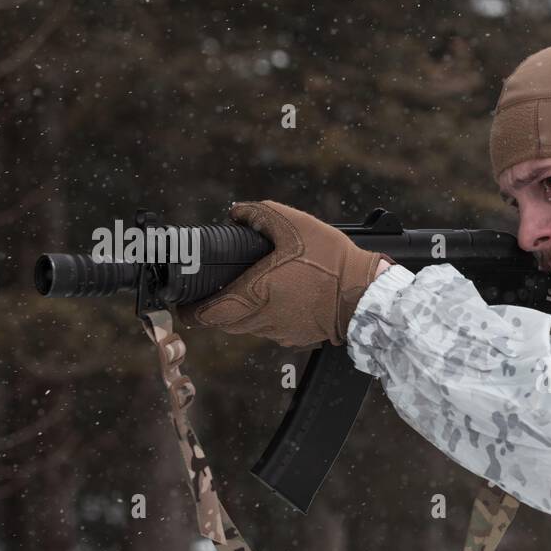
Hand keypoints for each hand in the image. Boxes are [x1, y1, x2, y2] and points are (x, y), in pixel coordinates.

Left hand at [176, 200, 394, 346]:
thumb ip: (258, 214)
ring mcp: (281, 332)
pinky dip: (270, 316)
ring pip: (249, 326)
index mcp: (253, 296)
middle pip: (225, 323)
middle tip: (215, 291)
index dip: (189, 311)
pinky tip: (283, 297)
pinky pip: (273, 328)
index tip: (184, 304)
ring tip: (253, 288)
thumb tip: (237, 213)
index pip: (206, 315)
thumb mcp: (293, 224)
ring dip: (244, 311)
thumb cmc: (330, 263)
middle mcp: (262, 320)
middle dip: (216, 308)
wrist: (366, 295)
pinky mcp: (298, 337)